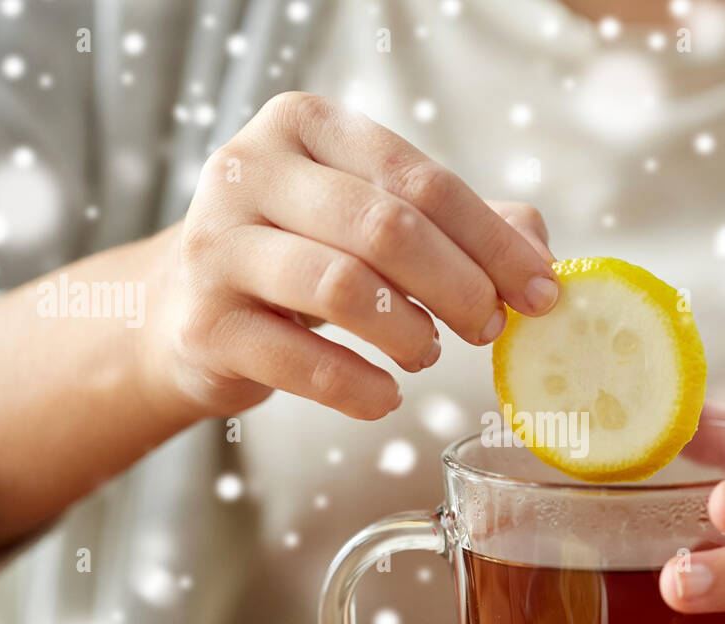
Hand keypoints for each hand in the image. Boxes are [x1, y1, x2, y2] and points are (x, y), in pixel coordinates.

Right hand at [145, 91, 558, 421]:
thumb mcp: (371, 220)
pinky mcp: (203, 324)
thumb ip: (458, 226)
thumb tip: (538, 253)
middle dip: (460, 287)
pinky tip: (385, 395)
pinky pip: (300, 361)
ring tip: (426, 354)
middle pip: (387, 228)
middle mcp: (250, 170)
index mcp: (305, 125)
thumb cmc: (297, 257)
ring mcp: (216, 246)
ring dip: (409, 333)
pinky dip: (359, 387)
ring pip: (343, 286)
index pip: (422, 180)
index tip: (540, 293)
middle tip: (488, 328)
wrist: (183, 312)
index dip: (493, 243)